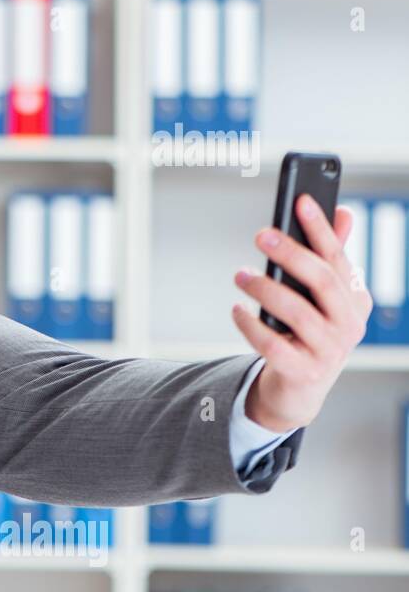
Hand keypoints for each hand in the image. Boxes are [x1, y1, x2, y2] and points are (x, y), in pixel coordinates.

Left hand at [231, 194, 372, 432]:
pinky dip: (251, 324)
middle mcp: (349, 325)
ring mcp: (329, 351)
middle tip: (260, 235)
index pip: (339, 259)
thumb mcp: (322, 298)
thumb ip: (329, 258)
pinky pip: (273, 344)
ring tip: (239, 275)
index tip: (300, 201)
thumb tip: (341, 212)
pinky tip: (236, 309)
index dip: (320, 229)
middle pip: (321, 280)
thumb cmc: (308, 334)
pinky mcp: (303, 372)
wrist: (300, 390)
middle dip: (290, 253)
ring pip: (296, 312)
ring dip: (264, 288)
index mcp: (356, 301)